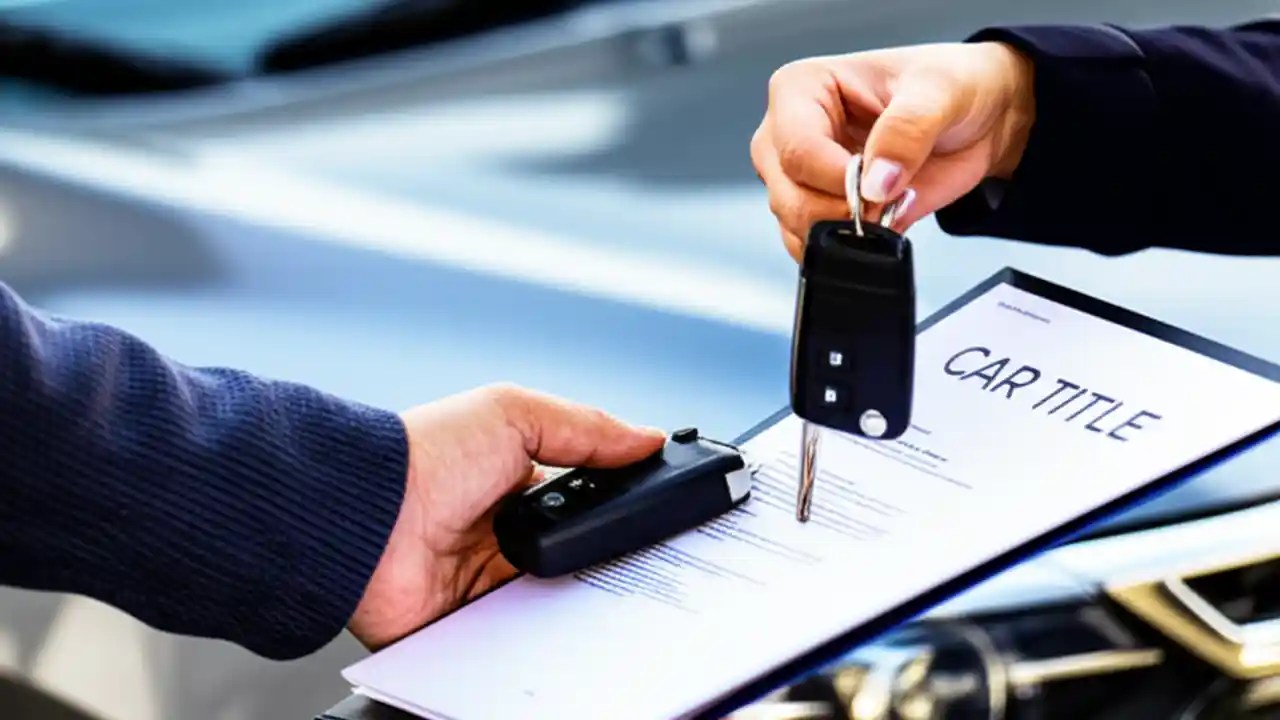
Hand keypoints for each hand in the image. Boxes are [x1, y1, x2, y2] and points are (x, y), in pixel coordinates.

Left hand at [347, 383, 665, 649]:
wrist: (368, 517)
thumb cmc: (425, 455)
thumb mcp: (515, 414)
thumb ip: (586, 428)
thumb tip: (647, 439)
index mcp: (515, 478)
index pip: (585, 496)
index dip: (618, 504)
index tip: (656, 511)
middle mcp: (503, 528)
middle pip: (577, 550)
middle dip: (604, 552)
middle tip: (637, 553)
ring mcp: (487, 577)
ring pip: (556, 594)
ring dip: (575, 589)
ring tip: (603, 584)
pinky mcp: (470, 621)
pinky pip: (520, 632)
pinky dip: (539, 628)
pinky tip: (557, 614)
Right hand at [751, 40, 1036, 259]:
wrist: (974, 119)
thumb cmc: (949, 87)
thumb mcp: (941, 90)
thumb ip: (908, 130)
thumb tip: (876, 182)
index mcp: (801, 89)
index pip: (796, 149)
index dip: (837, 178)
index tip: (882, 187)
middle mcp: (785, 135)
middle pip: (788, 194)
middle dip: (840, 212)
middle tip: (890, 201)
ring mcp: (796, 178)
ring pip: (796, 226)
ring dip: (845, 232)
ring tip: (892, 205)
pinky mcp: (815, 211)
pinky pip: (813, 247)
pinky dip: (847, 249)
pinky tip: (881, 224)